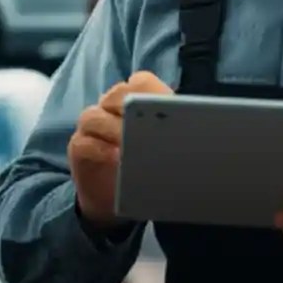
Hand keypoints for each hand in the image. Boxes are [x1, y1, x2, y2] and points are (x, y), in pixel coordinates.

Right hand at [67, 71, 172, 229]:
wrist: (118, 200)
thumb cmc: (149, 168)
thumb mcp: (167, 149)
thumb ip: (175, 133)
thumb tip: (204, 130)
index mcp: (135, 99)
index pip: (140, 82)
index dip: (151, 94)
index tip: (170, 111)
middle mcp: (110, 107)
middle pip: (116, 95)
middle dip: (133, 110)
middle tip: (150, 129)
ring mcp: (92, 126)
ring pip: (96, 116)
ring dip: (116, 130)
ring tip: (134, 146)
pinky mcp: (79, 147)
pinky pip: (85, 143)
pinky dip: (103, 150)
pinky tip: (119, 160)